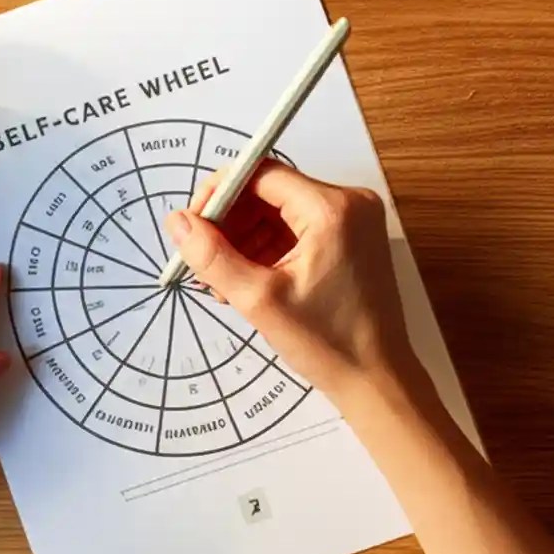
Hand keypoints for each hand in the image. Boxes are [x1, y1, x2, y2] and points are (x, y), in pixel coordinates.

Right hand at [164, 161, 413, 399]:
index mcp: (332, 210)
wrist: (375, 379)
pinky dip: (267, 247)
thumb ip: (212, 256)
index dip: (218, 195)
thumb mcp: (258, 300)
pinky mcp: (349, 237)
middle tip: (204, 259)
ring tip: (223, 279)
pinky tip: (247, 278)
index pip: (259, 174)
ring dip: (244, 237)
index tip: (193, 225)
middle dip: (229, 222)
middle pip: (268, 190)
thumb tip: (178, 222)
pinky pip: (295, 227)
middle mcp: (349, 203)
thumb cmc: (330, 344)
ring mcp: (352, 220)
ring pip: (278, 210)